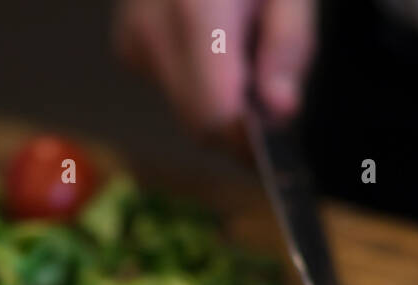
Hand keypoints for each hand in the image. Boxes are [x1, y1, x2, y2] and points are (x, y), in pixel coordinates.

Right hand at [113, 0, 315, 133]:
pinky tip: (217, 43)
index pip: (214, 114)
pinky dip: (201, 81)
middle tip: (275, 91)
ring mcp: (133, 40)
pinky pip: (171, 87)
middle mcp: (151, 30)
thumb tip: (280, 110)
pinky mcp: (128, 44)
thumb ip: (289, 43)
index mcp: (195, 10)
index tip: (280, 134)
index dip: (250, 138)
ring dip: (223, 101)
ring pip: (186, 109)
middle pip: (199, 122)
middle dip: (241, 123)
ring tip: (245, 49)